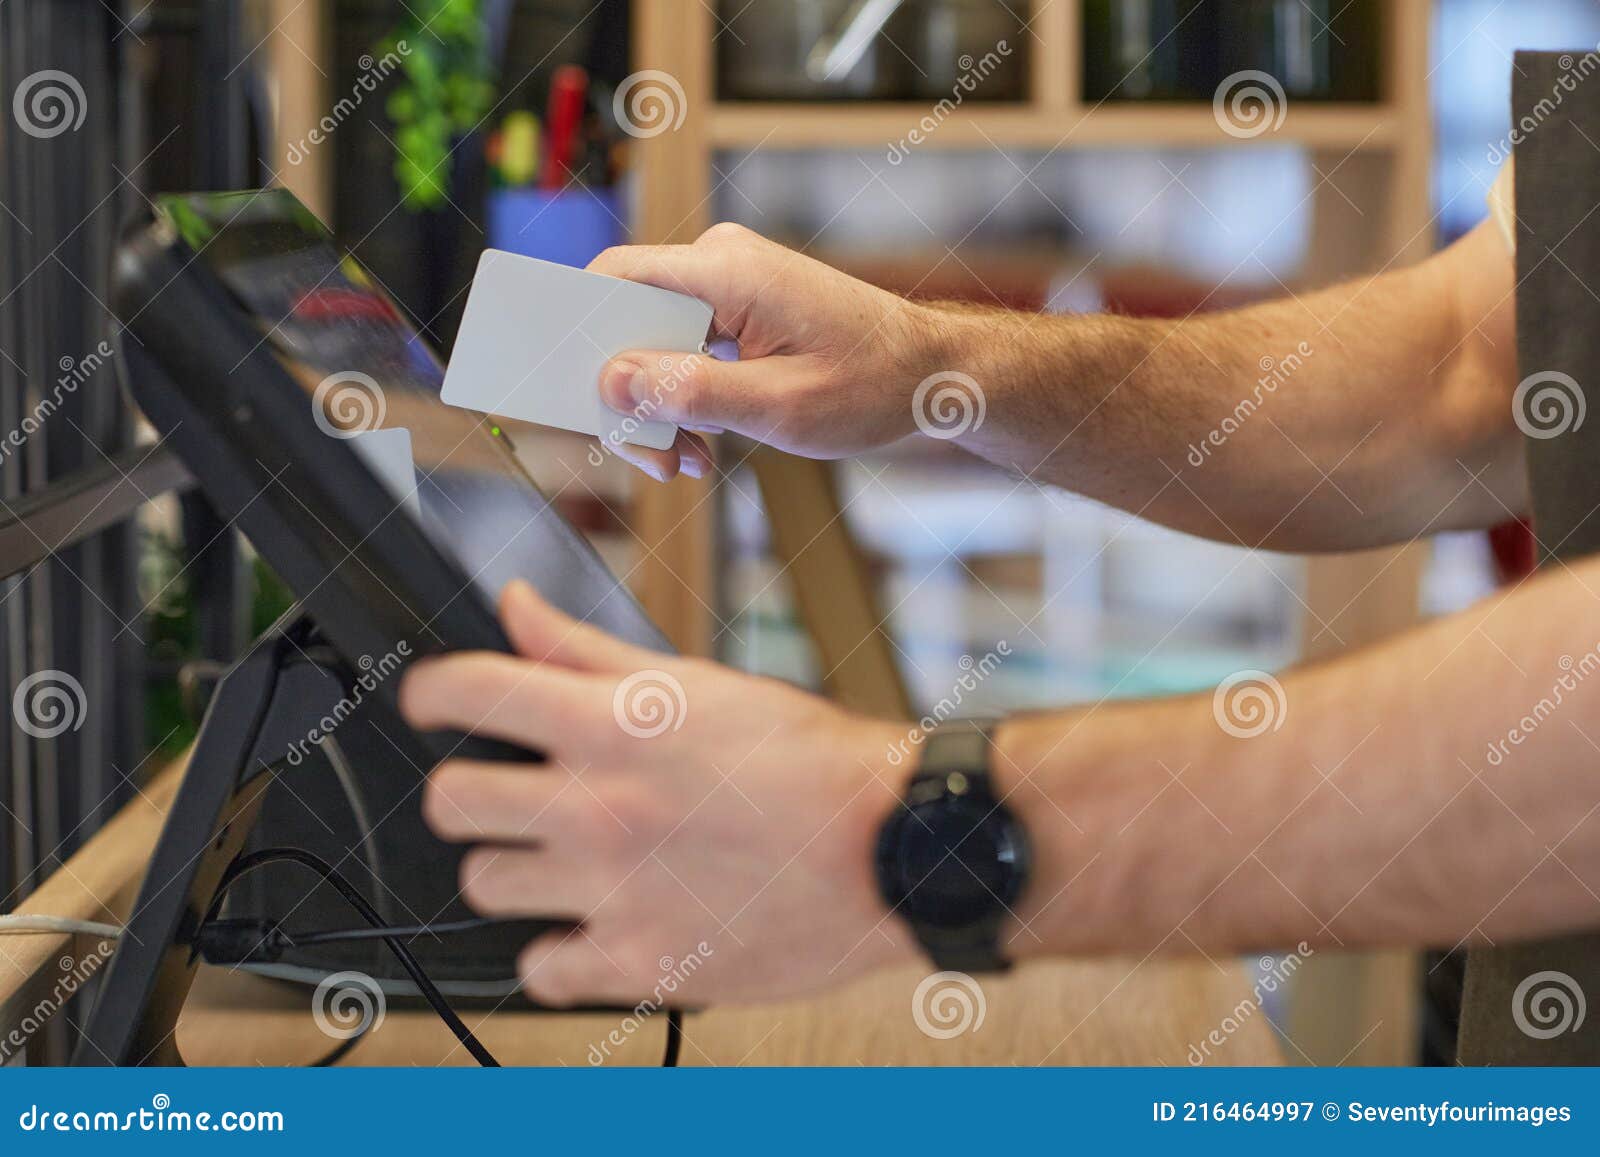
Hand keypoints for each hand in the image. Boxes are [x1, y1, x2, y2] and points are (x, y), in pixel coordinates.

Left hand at [397, 579, 917, 1005]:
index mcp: (609, 723)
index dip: (429, 694)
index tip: (432, 705)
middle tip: (503, 792)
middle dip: (466, 789)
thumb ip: (587, 651)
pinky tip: (588, 924)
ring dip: (510, 867)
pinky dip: (555, 951)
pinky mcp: (641, 962)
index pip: (462, 692)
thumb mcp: (696, 683)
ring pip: (484, 884)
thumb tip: (516, 608)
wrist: (891, 846)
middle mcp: (595, 806)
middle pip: (448, 802)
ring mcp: (612, 891)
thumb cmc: (811, 761)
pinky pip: (540, 971)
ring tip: (557, 858)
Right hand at [586, 223, 949, 480]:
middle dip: (628, 396)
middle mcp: (720, 264)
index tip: (566, 394)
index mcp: (726, 271)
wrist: (932, 375)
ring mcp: (728, 285)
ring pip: (651, 343)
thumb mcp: (777, 406)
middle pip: (626, 321)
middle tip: (655, 461)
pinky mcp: (738, 310)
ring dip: (657, 407)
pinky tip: (700, 447)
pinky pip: (681, 349)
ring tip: (687, 463)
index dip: (576, 333)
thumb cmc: (871, 384)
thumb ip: (690, 392)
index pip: (613, 279)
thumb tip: (610, 380)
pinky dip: (682, 399)